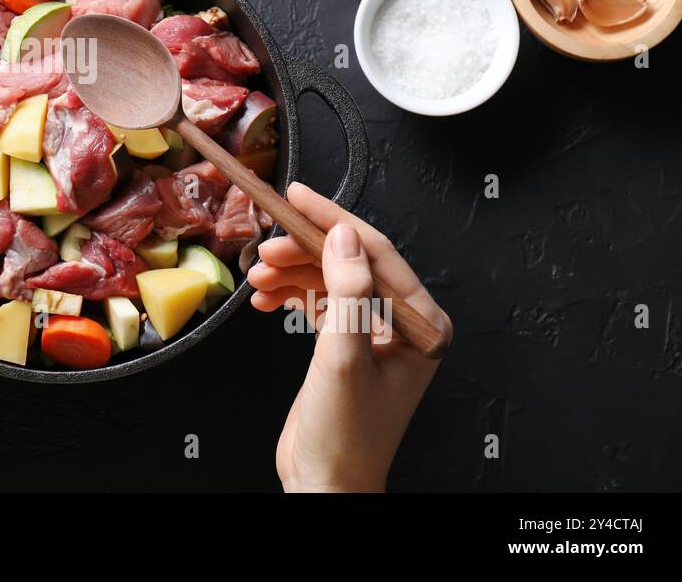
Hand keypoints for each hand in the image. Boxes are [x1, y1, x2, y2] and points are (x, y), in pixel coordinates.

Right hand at [248, 182, 452, 491]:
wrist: (325, 485)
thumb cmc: (346, 438)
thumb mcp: (344, 358)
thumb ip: (348, 292)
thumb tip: (344, 238)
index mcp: (422, 326)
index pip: (377, 254)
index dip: (334, 221)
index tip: (300, 196)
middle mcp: (403, 325)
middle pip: (349, 262)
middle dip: (303, 251)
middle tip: (266, 243)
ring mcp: (374, 333)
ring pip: (329, 278)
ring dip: (291, 272)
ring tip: (258, 275)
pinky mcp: (347, 344)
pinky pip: (318, 301)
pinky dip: (290, 294)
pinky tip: (266, 297)